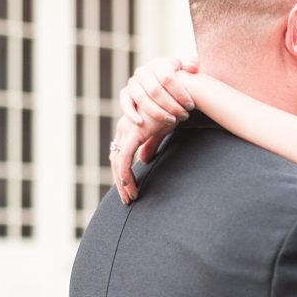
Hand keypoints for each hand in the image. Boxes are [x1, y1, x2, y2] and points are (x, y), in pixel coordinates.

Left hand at [111, 57, 198, 203]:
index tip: (131, 190)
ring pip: (116, 162)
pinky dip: (125, 174)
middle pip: (115, 160)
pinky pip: (123, 158)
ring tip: (131, 197)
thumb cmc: (174, 109)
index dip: (123, 174)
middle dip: (120, 182)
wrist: (182, 96)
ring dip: (122, 183)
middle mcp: (124, 128)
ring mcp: (127, 130)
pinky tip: (129, 186)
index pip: (120, 155)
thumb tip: (144, 159)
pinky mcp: (134, 133)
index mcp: (129, 128)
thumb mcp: (161, 131)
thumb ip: (151, 144)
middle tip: (128, 200)